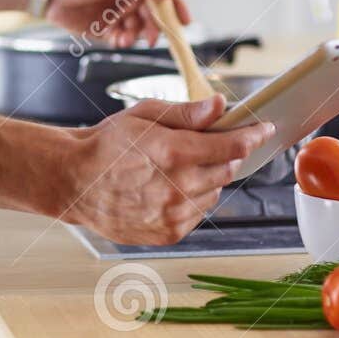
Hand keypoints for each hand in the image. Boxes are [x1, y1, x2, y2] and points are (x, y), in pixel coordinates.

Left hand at [45, 0, 191, 47]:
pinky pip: (122, 39)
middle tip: (151, 38)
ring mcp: (120, 14)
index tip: (185, 21)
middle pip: (154, 16)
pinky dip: (122, 41)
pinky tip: (115, 39)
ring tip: (124, 38)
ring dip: (136, 36)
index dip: (177, 6)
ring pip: (139, 30)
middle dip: (154, 28)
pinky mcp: (107, 30)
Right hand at [61, 96, 275, 245]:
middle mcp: (177, 187)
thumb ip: (186, 113)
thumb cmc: (106, 144)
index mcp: (172, 152)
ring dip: (208, 178)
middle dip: (226, 154)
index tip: (264, 129)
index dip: (252, 135)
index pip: (231, 145)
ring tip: (178, 167)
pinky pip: (198, 213)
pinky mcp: (168, 233)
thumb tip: (219, 105)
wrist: (74, 181)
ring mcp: (173, 214)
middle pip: (227, 169)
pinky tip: (169, 187)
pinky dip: (193, 199)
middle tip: (209, 144)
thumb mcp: (144, 115)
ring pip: (214, 193)